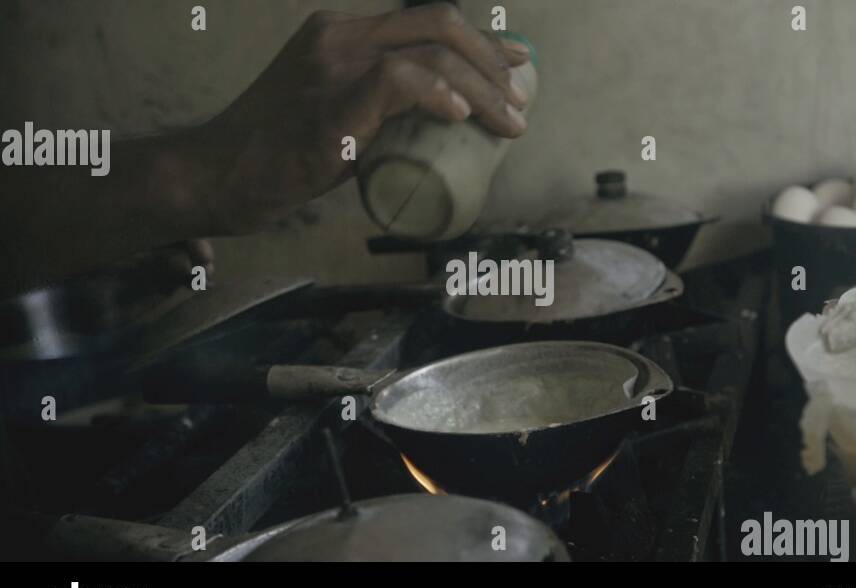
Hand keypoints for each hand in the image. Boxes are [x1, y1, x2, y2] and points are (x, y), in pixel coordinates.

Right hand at [198, 3, 530, 234]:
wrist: (216, 177)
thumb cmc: (276, 155)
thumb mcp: (334, 113)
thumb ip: (375, 108)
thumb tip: (432, 127)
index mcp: (341, 34)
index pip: (425, 21)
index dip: (479, 42)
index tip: (515, 68)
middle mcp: (338, 38)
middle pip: (438, 26)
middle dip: (492, 65)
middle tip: (518, 106)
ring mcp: (331, 68)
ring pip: (430, 53)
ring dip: (482, 90)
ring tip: (507, 125)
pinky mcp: (328, 108)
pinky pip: (396, 81)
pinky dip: (437, 94)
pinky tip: (460, 117)